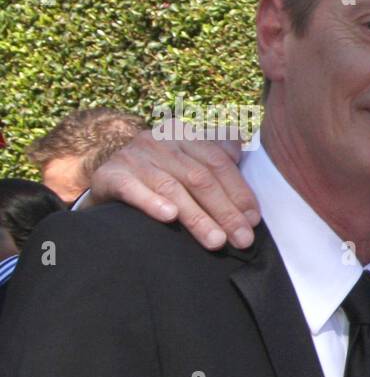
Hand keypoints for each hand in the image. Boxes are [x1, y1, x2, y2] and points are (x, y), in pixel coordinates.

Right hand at [87, 123, 257, 248]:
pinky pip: (133, 189)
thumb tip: (242, 153)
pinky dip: (152, 202)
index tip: (254, 220)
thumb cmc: (160, 177)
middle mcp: (159, 140)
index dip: (239, 191)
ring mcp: (133, 156)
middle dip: (225, 211)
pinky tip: (169, 217)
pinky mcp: (110, 174)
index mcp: (184, 134)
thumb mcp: (189, 163)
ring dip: (198, 217)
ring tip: (216, 241)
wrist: (109, 183)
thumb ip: (217, 159)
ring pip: (172, 187)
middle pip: (199, 177)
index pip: (218, 163)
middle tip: (242, 239)